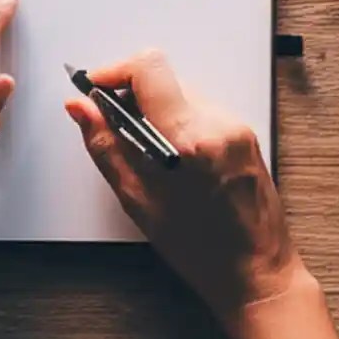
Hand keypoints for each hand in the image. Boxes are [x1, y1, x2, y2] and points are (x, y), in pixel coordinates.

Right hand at [64, 50, 305, 317]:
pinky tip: (174, 160)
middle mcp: (217, 123)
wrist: (257, 271)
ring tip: (147, 155)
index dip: (113, 71)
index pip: (148, 68)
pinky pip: (200, 110)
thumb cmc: (203, 250)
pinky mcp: (245, 132)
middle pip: (162, 79)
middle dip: (130, 97)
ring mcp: (236, 125)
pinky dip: (178, 123)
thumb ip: (106, 146)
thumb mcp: (139, 201)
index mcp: (189, 138)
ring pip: (180, 93)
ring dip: (155, 112)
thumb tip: (81, 109)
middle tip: (114, 129)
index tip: (95, 89)